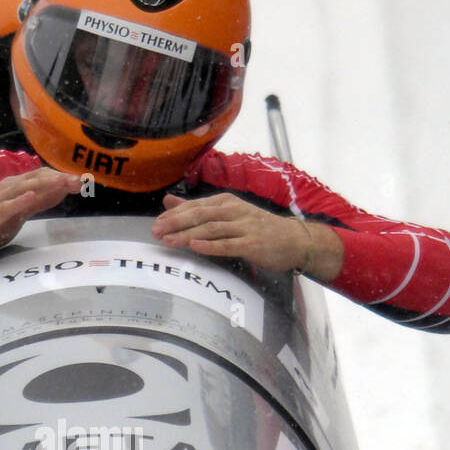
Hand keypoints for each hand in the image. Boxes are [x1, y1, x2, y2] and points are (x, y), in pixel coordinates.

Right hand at [0, 168, 82, 292]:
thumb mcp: (9, 218)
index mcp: (9, 192)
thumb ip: (27, 207)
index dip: (59, 180)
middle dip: (57, 179)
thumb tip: (48, 197)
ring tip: (63, 182)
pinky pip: (5, 207)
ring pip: (22, 189)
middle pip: (34, 180)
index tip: (80, 183)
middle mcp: (3, 193)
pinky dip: (19, 200)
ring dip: (43, 185)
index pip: (38, 180)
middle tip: (80, 181)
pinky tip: (33, 195)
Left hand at [150, 192, 342, 281]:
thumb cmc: (257, 228)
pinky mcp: (252, 244)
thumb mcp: (226, 213)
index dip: (174, 214)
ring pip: (211, 229)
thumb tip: (168, 201)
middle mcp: (234, 211)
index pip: (195, 206)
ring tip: (169, 240)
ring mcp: (244, 227)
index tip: (157, 223)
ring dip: (188, 235)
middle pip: (200, 215)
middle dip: (176, 223)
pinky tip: (196, 248)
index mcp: (226, 202)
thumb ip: (196, 208)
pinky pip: (229, 245)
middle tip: (156, 231)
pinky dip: (211, 245)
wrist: (293, 239)